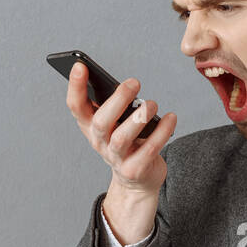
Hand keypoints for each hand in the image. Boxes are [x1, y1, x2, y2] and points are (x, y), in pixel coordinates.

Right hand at [66, 61, 176, 196]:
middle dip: (117, 100)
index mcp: (90, 127)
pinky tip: (171, 118)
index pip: (76, 107)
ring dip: (138, 118)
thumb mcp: (116, 124)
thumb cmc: (128, 143)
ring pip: (122, 138)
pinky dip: (161, 132)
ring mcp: (116, 159)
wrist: (137, 180)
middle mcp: (100, 143)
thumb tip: (127, 86)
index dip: (75, 87)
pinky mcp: (135, 170)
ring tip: (152, 104)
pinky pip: (149, 150)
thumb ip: (116, 106)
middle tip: (134, 83)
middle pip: (100, 122)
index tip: (80, 66)